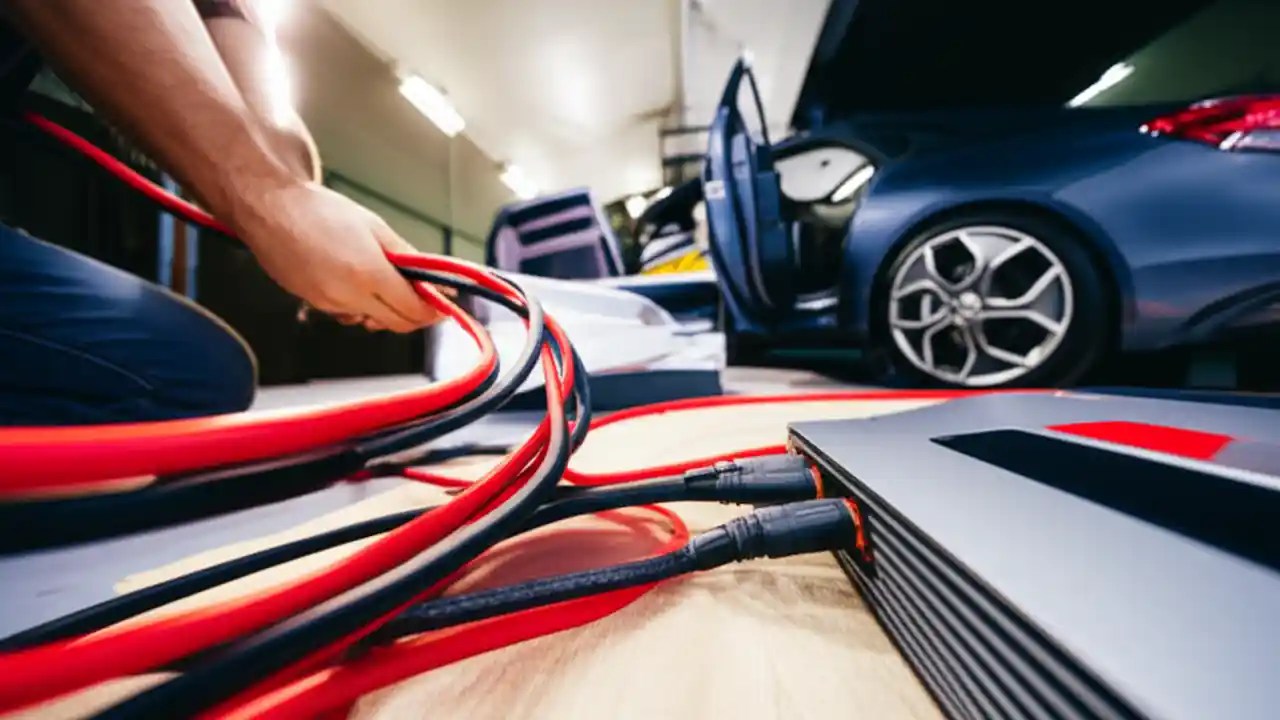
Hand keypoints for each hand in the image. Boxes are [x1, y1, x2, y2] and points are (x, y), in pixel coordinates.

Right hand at [228, 181, 442, 332]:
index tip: (444, 304)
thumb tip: (434, 279)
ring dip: (390, 312)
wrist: (270, 209)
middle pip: (397, 324)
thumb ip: (407, 257)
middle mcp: (348, 296)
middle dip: (417, 316)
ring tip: (392, 285)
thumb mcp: (375, 227)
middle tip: (427, 300)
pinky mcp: (314, 304)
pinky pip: (349, 315)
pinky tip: (360, 284)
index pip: (413, 308)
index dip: (433, 310)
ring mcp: (329, 304)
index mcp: (368, 273)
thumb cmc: (321, 211)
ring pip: (373, 321)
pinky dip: (364, 307)